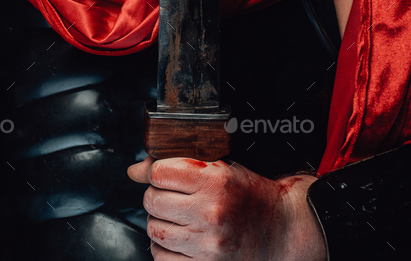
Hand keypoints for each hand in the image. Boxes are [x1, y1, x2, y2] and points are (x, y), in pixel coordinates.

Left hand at [127, 155, 326, 260]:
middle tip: (169, 196)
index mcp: (215, 180)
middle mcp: (211, 212)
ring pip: (154, 230)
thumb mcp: (221, 168)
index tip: (162, 175)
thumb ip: (179, 164)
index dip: (155, 171)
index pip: (160, 172)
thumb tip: (134, 170)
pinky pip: (162, 259)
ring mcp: (208, 244)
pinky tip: (176, 239)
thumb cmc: (250, 194)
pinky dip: (162, 249)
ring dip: (157, 222)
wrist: (281, 230)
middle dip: (155, 196)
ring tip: (174, 217)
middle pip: (153, 201)